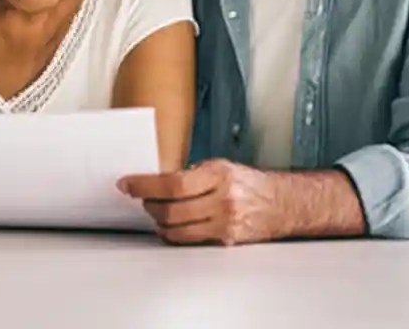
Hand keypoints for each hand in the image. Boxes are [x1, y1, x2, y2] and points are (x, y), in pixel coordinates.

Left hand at [117, 159, 284, 245]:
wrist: (281, 204)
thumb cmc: (249, 184)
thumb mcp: (222, 167)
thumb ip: (193, 175)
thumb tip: (159, 181)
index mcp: (219, 175)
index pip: (172, 183)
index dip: (145, 185)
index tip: (127, 184)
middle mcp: (222, 199)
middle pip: (171, 210)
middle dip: (149, 206)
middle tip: (142, 199)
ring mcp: (224, 223)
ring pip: (176, 229)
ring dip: (158, 222)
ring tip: (157, 213)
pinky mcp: (224, 241)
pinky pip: (189, 240)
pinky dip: (174, 234)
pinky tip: (171, 227)